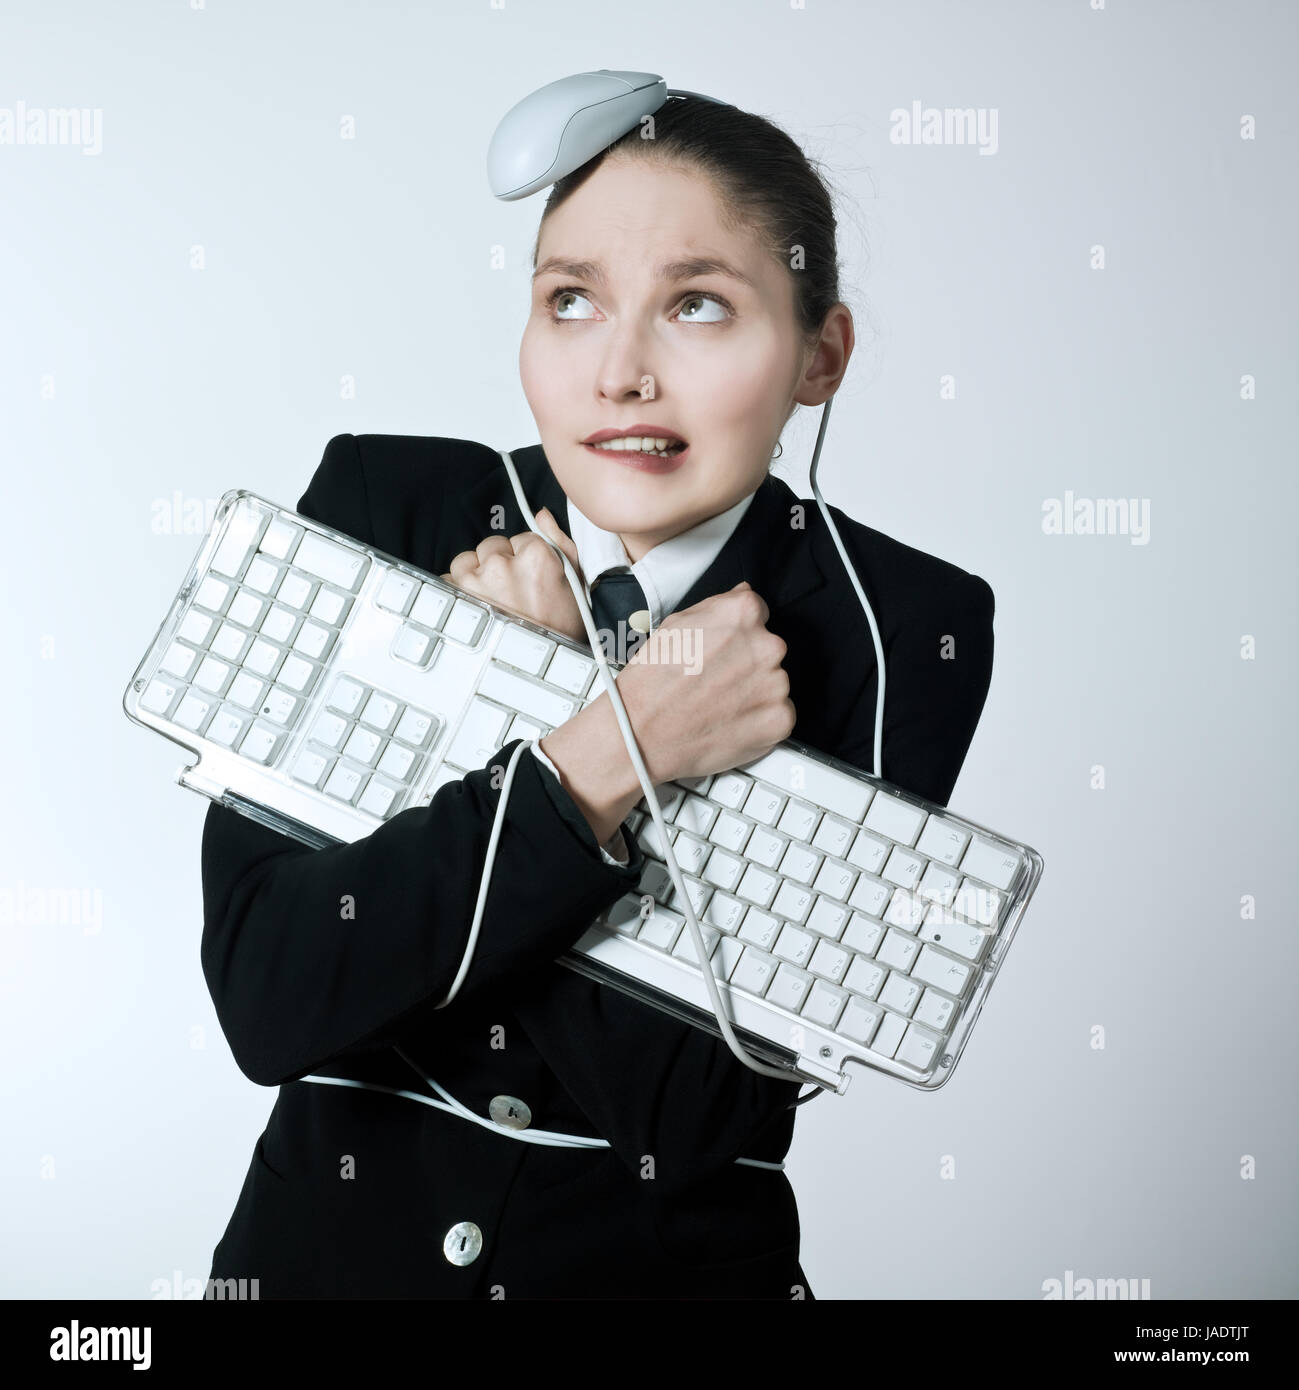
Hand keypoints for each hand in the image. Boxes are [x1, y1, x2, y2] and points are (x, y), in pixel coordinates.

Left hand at [441, 507, 588, 642]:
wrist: (546, 664)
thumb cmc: (563, 624)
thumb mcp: (574, 580)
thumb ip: (557, 540)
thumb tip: (541, 515)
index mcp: (536, 556)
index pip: (522, 538)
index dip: (526, 557)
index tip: (531, 576)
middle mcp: (503, 565)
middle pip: (492, 547)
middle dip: (500, 563)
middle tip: (513, 590)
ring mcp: (477, 582)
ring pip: (467, 561)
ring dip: (477, 575)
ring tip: (495, 598)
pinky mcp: (459, 598)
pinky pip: (449, 582)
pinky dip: (460, 592)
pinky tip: (480, 606)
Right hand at [609, 580, 796, 786]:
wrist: (642, 734)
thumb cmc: (653, 680)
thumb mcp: (677, 623)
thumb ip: (719, 607)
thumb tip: (743, 596)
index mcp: (744, 614)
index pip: (758, 614)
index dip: (737, 634)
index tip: (723, 651)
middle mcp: (768, 645)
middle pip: (768, 649)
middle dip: (747, 663)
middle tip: (716, 681)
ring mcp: (777, 684)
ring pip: (774, 682)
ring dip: (754, 691)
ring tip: (719, 704)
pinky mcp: (781, 719)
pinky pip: (780, 713)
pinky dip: (760, 719)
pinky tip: (730, 721)